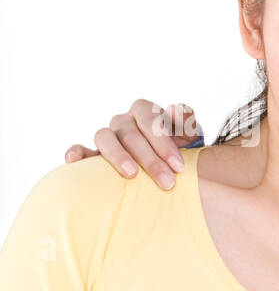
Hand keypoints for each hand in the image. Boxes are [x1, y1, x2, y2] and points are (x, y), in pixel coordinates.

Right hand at [63, 99, 201, 189]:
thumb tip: (173, 109)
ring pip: (104, 137)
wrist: (169, 170)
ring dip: (118, 156)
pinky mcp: (92, 155)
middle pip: (130, 133)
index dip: (164, 143)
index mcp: (145, 112)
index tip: (179, 167)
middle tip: (167, 182)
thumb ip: (187, 122)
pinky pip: (79, 149)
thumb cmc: (181, 151)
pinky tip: (76, 160)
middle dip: (150, 159)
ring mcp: (107, 137)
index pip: (150, 120)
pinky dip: (76, 153)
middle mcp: (123, 121)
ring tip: (132, 175)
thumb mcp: (190, 138)